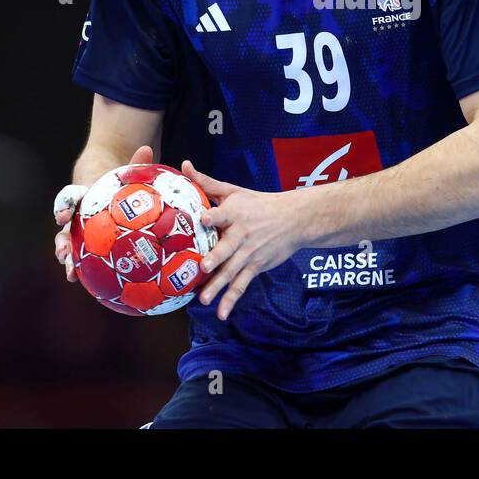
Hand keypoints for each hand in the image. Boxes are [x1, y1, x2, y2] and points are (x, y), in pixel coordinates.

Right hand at [54, 144, 154, 282]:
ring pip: (70, 247)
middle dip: (61, 243)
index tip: (63, 215)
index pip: (68, 199)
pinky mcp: (90, 245)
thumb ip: (136, 162)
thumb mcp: (126, 171)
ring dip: (69, 261)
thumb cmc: (119, 180)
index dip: (64, 206)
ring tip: (71, 274)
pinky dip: (88, 271)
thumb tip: (147, 149)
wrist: (110, 188)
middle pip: (63, 230)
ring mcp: (80, 232)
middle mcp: (76, 217)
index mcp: (83, 197)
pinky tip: (96, 286)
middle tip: (63, 254)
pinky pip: (87, 259)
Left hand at [181, 160, 309, 321]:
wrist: (294, 219)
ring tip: (204, 299)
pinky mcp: (256, 266)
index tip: (203, 218)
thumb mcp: (234, 191)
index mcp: (235, 213)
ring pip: (232, 271)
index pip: (222, 214)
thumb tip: (184, 165)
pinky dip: (232, 299)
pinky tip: (221, 313)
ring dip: (218, 286)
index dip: (213, 217)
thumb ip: (207, 182)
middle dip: (216, 258)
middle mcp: (241, 234)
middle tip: (203, 266)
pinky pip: (242, 284)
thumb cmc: (258, 203)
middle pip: (227, 248)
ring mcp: (249, 253)